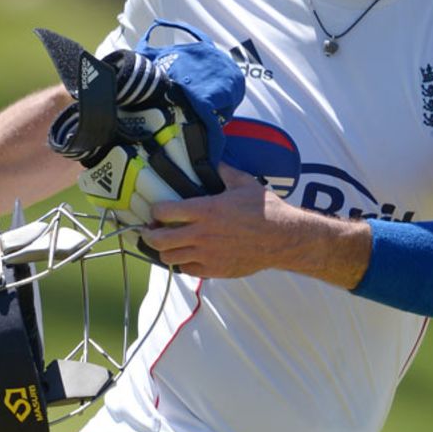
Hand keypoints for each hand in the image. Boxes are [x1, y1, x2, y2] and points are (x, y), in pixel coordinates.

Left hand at [140, 165, 295, 277]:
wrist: (283, 239)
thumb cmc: (266, 210)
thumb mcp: (245, 184)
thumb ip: (225, 172)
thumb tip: (217, 161)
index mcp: (205, 210)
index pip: (164, 211)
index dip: (155, 210)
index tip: (156, 210)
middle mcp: (201, 234)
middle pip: (159, 239)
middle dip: (149, 234)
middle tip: (151, 230)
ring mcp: (207, 254)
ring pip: (169, 258)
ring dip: (165, 250)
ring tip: (168, 244)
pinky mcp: (215, 269)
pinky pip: (187, 270)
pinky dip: (183, 264)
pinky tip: (187, 256)